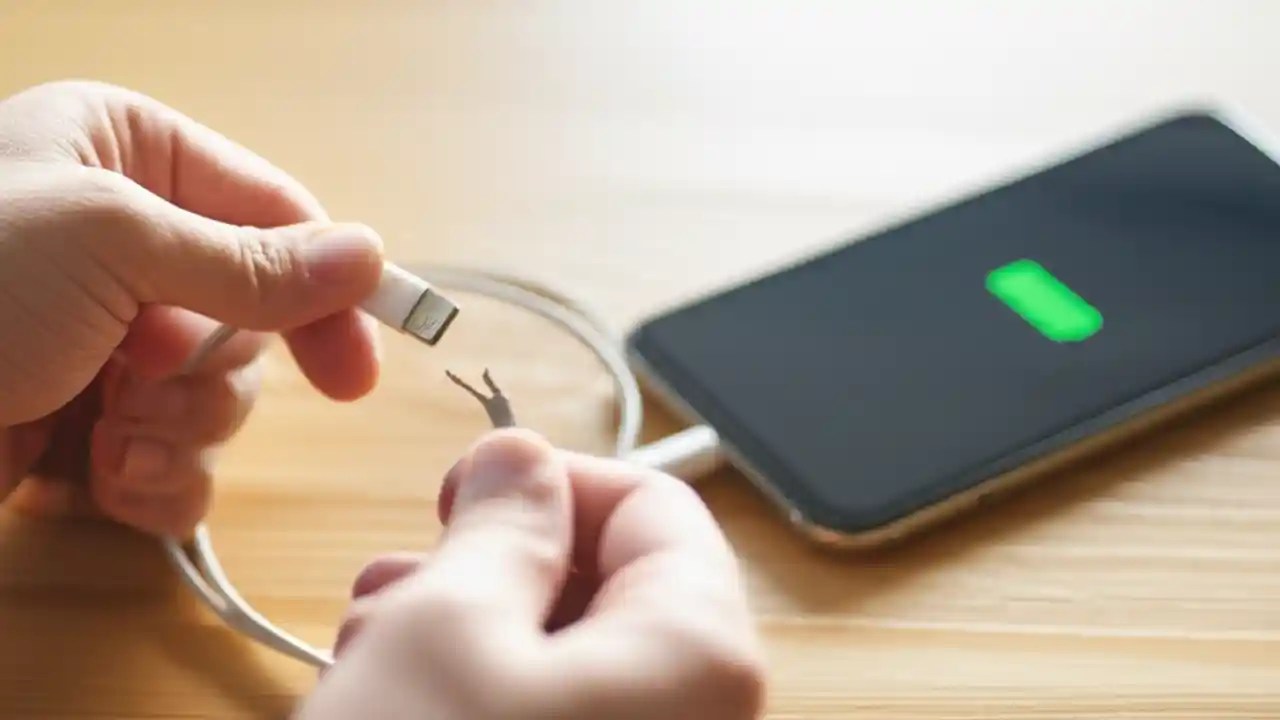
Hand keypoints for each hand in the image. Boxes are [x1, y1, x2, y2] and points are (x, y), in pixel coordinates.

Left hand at [0, 80, 383, 535]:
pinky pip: (174, 454)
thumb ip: (254, 263)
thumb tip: (368, 255)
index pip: (275, 216)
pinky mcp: (83, 418)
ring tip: (108, 439)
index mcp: (127, 157)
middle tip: (155, 394)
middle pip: (254, 319)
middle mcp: (121, 242)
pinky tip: (98, 480)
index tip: (356, 371)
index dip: (326, 291)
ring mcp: (102, 335)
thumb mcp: (113, 245)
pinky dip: (152, 481)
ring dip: (180, 432)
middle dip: (217, 377)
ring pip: (219, 394)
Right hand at [298, 430, 766, 719]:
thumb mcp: (446, 627)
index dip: (549, 477)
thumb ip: (503, 522)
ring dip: (462, 636)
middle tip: (400, 595)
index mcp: (700, 651)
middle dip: (488, 570)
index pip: (652, 500)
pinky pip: (549, 709)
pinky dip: (473, 695)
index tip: (460, 494)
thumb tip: (527, 458)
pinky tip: (393, 704)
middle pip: (605, 580)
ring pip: (562, 652)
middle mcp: (698, 708)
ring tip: (374, 663)